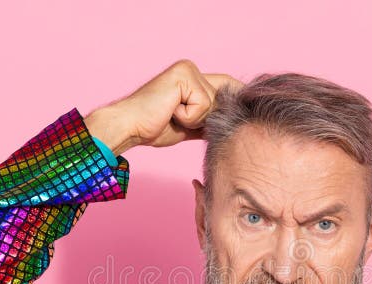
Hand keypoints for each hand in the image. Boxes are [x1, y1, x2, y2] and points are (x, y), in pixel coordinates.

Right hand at [84, 59, 242, 155]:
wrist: (129, 127)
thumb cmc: (153, 127)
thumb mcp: (190, 124)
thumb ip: (209, 118)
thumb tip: (235, 120)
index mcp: (192, 77)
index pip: (227, 85)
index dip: (236, 99)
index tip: (242, 110)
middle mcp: (191, 69)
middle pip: (224, 97)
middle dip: (211, 117)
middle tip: (180, 120)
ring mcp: (187, 70)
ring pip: (213, 104)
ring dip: (196, 120)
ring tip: (172, 115)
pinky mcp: (183, 76)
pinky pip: (202, 106)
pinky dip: (188, 118)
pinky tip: (169, 112)